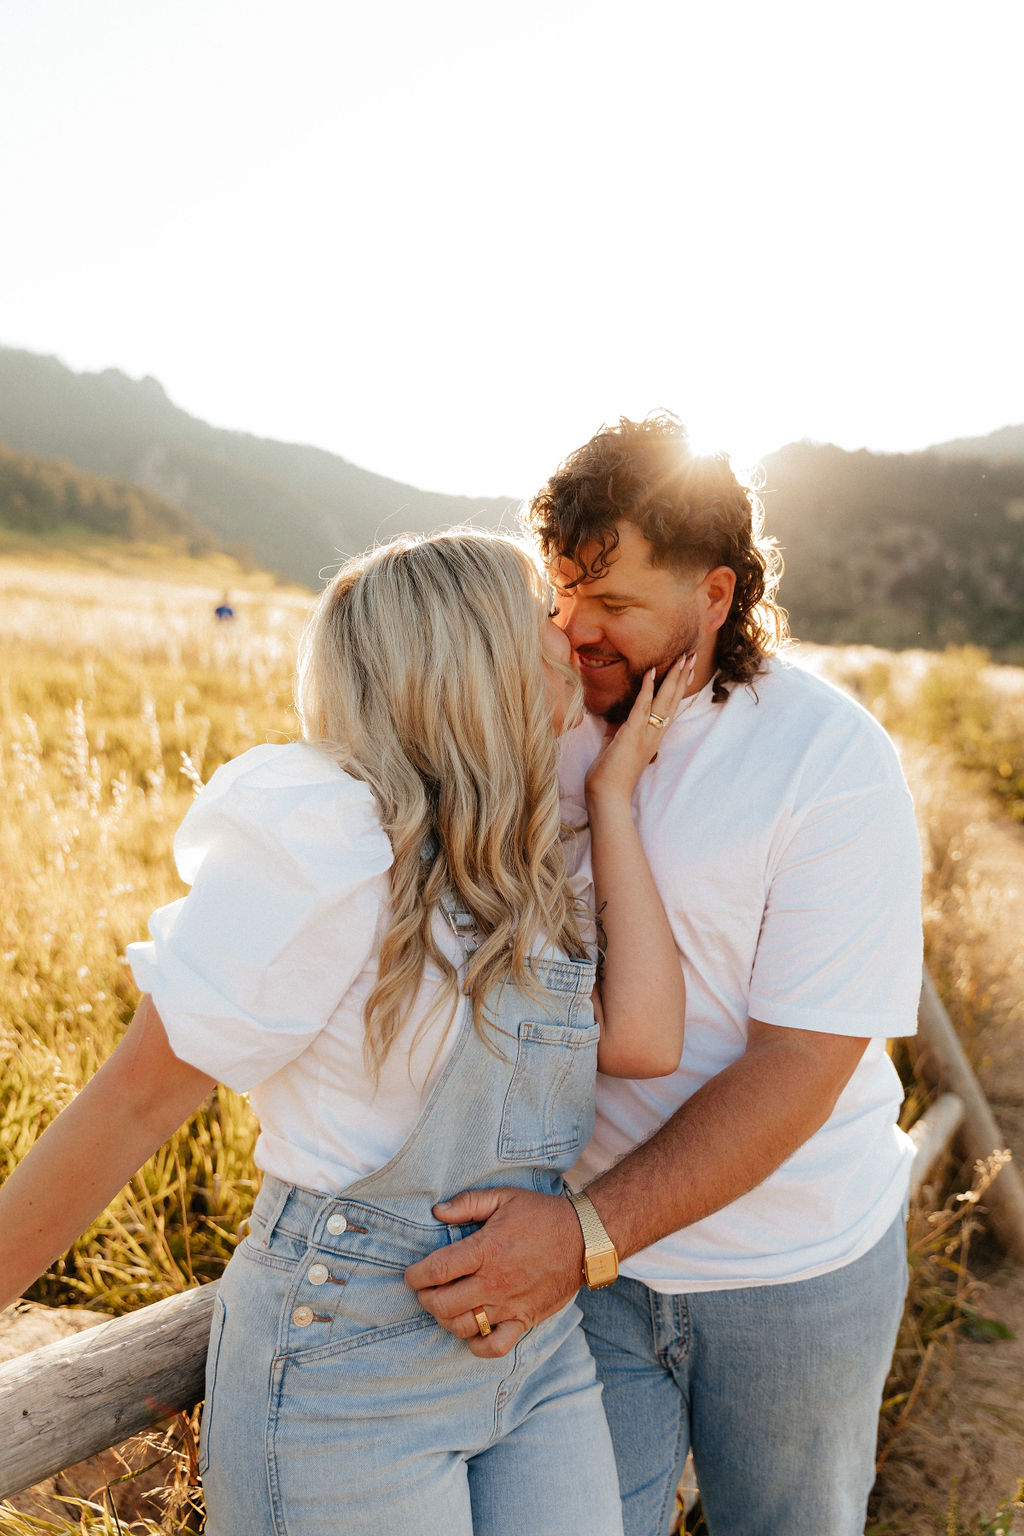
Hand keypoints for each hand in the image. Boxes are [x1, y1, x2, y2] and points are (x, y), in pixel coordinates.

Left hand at [404, 1188, 583, 1357]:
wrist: (584, 1238)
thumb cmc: (542, 1215)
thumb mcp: (504, 1197)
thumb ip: (468, 1203)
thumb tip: (437, 1212)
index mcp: (486, 1250)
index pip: (438, 1270)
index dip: (416, 1276)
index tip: (412, 1275)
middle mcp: (494, 1282)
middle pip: (443, 1304)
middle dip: (426, 1299)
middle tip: (426, 1290)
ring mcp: (509, 1305)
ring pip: (462, 1327)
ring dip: (445, 1319)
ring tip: (446, 1306)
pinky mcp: (524, 1320)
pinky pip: (494, 1347)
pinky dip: (477, 1345)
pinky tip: (472, 1330)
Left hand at [584, 655, 694, 804]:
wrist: (606, 794)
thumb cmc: (610, 773)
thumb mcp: (616, 745)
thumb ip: (620, 729)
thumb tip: (615, 716)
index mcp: (653, 736)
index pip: (670, 706)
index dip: (679, 686)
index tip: (687, 668)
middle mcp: (655, 734)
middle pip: (674, 699)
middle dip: (683, 676)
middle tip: (693, 654)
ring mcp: (646, 734)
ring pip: (665, 700)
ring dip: (674, 677)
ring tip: (683, 657)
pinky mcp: (632, 734)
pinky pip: (642, 707)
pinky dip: (647, 689)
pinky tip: (651, 672)